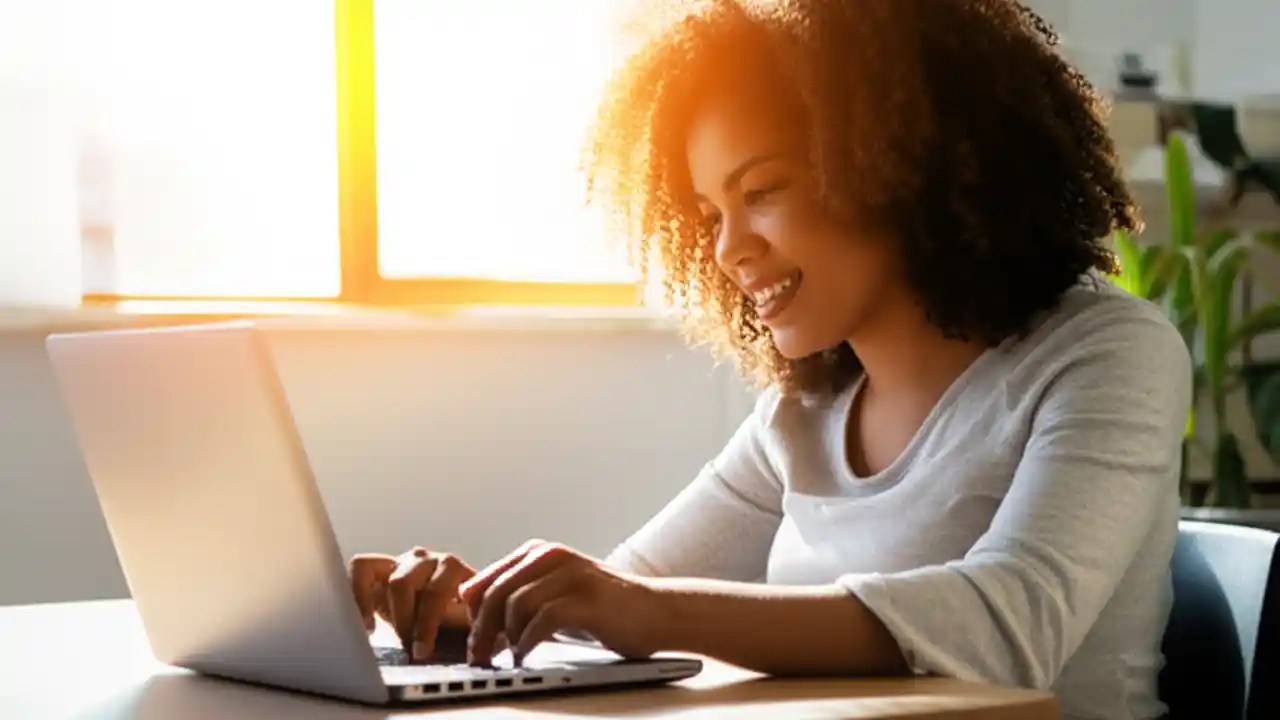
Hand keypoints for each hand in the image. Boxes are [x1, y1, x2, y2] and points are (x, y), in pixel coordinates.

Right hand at [348, 547, 476, 661]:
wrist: (447, 612)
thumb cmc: (459, 618)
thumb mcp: (467, 621)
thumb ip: (464, 620)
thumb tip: (466, 627)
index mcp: (451, 567)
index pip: (435, 589)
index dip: (426, 623)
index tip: (422, 651)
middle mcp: (425, 559)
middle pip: (402, 583)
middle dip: (402, 620)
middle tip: (405, 648)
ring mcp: (400, 561)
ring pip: (380, 576)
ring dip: (382, 610)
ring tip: (389, 637)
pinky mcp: (378, 569)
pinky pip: (360, 567)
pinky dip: (358, 595)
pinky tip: (367, 624)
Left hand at [459, 539, 664, 666]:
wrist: (657, 611)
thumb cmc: (604, 607)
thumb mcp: (555, 591)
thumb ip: (519, 591)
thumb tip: (468, 601)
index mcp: (540, 552)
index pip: (486, 580)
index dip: (472, 614)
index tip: (470, 641)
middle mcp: (553, 556)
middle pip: (496, 592)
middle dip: (481, 629)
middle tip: (479, 656)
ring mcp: (572, 574)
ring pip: (515, 603)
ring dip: (505, 636)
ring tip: (507, 656)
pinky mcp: (588, 598)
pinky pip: (544, 618)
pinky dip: (529, 641)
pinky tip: (527, 654)